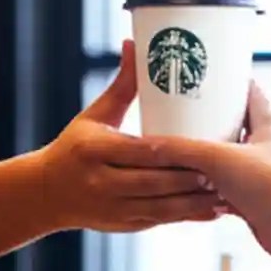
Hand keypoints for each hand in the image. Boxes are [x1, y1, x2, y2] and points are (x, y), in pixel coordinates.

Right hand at [35, 40, 223, 233]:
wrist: (46, 193)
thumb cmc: (74, 147)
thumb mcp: (94, 116)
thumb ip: (122, 85)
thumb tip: (134, 44)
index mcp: (95, 151)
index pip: (139, 151)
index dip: (172, 151)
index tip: (201, 144)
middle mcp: (102, 182)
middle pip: (154, 182)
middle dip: (190, 178)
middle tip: (223, 167)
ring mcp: (113, 208)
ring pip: (161, 207)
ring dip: (195, 201)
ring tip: (225, 190)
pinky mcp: (124, 225)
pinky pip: (161, 221)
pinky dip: (187, 216)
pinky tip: (212, 210)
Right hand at [150, 81, 270, 268]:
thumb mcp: (220, 157)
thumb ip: (183, 150)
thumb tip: (150, 145)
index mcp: (269, 123)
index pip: (249, 92)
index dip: (229, 83)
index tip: (207, 76)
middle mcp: (268, 145)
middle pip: (236, 126)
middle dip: (209, 123)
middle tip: (181, 116)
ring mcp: (263, 174)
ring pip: (229, 160)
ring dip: (207, 160)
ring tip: (178, 152)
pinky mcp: (257, 200)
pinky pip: (228, 190)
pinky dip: (209, 191)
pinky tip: (189, 190)